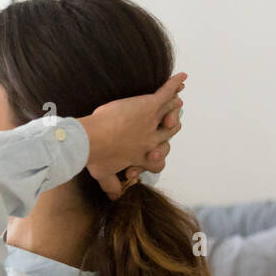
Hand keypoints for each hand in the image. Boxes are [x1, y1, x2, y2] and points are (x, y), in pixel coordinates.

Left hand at [79, 73, 184, 199]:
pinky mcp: (150, 105)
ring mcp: (153, 121)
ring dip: (173, 108)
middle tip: (163, 125)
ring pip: (172, 113)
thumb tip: (114, 198)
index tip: (141, 162)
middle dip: (169, 130)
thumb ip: (112, 186)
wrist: (93, 138)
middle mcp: (152, 139)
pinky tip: (182, 77)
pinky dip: (175, 84)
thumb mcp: (104, 175)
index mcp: (143, 156)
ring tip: (175, 101)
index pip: (159, 162)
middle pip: (171, 134)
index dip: (154, 162)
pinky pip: (167, 93)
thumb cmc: (97, 157)